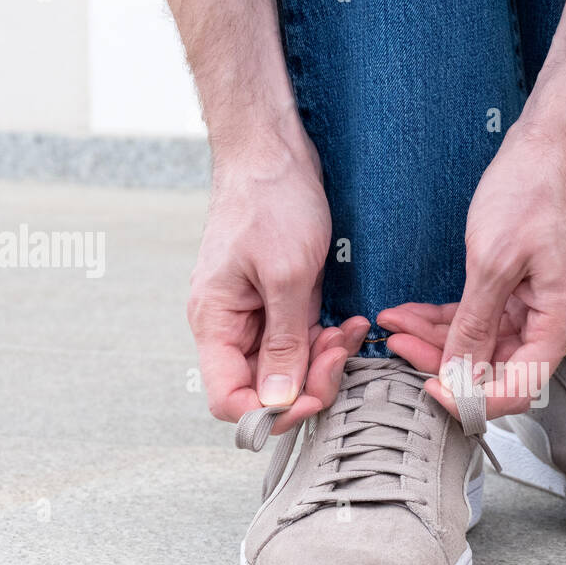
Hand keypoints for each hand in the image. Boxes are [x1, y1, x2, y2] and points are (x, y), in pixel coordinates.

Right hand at [187, 135, 368, 434]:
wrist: (274, 151)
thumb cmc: (272, 200)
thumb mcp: (287, 274)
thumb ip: (284, 342)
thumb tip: (278, 401)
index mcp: (214, 323)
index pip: (229, 400)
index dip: (270, 413)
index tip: (312, 397)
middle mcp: (230, 327)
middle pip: (263, 391)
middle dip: (308, 383)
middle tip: (340, 355)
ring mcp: (256, 316)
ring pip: (289, 370)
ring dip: (324, 361)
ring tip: (349, 332)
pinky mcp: (281, 304)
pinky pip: (304, 343)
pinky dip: (329, 341)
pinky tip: (351, 323)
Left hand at [378, 121, 565, 417]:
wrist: (563, 138)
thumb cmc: (535, 187)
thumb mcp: (491, 260)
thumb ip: (472, 326)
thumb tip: (455, 376)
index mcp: (564, 321)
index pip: (517, 389)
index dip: (470, 399)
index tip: (428, 388)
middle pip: (500, 367)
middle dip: (444, 360)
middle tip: (396, 346)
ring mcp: (553, 306)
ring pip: (490, 342)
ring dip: (442, 337)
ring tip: (394, 323)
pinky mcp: (538, 289)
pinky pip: (494, 316)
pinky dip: (456, 316)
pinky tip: (415, 312)